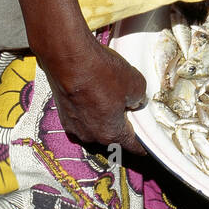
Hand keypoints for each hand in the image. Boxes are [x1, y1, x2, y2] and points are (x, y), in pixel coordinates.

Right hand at [40, 37, 147, 155]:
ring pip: (95, 126)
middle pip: (111, 136)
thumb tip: (135, 102)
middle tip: (129, 111)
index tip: (145, 148)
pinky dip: (88, 109)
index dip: (141, 146)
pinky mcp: (63, 113)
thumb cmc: (103, 74)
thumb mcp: (136, 83)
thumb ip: (139, 98)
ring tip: (109, 97)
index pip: (131, 145)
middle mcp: (90, 135)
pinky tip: (92, 93)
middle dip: (120, 126)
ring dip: (102, 116)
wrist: (69, 60)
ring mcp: (74, 126)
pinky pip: (81, 116)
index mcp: (111, 133)